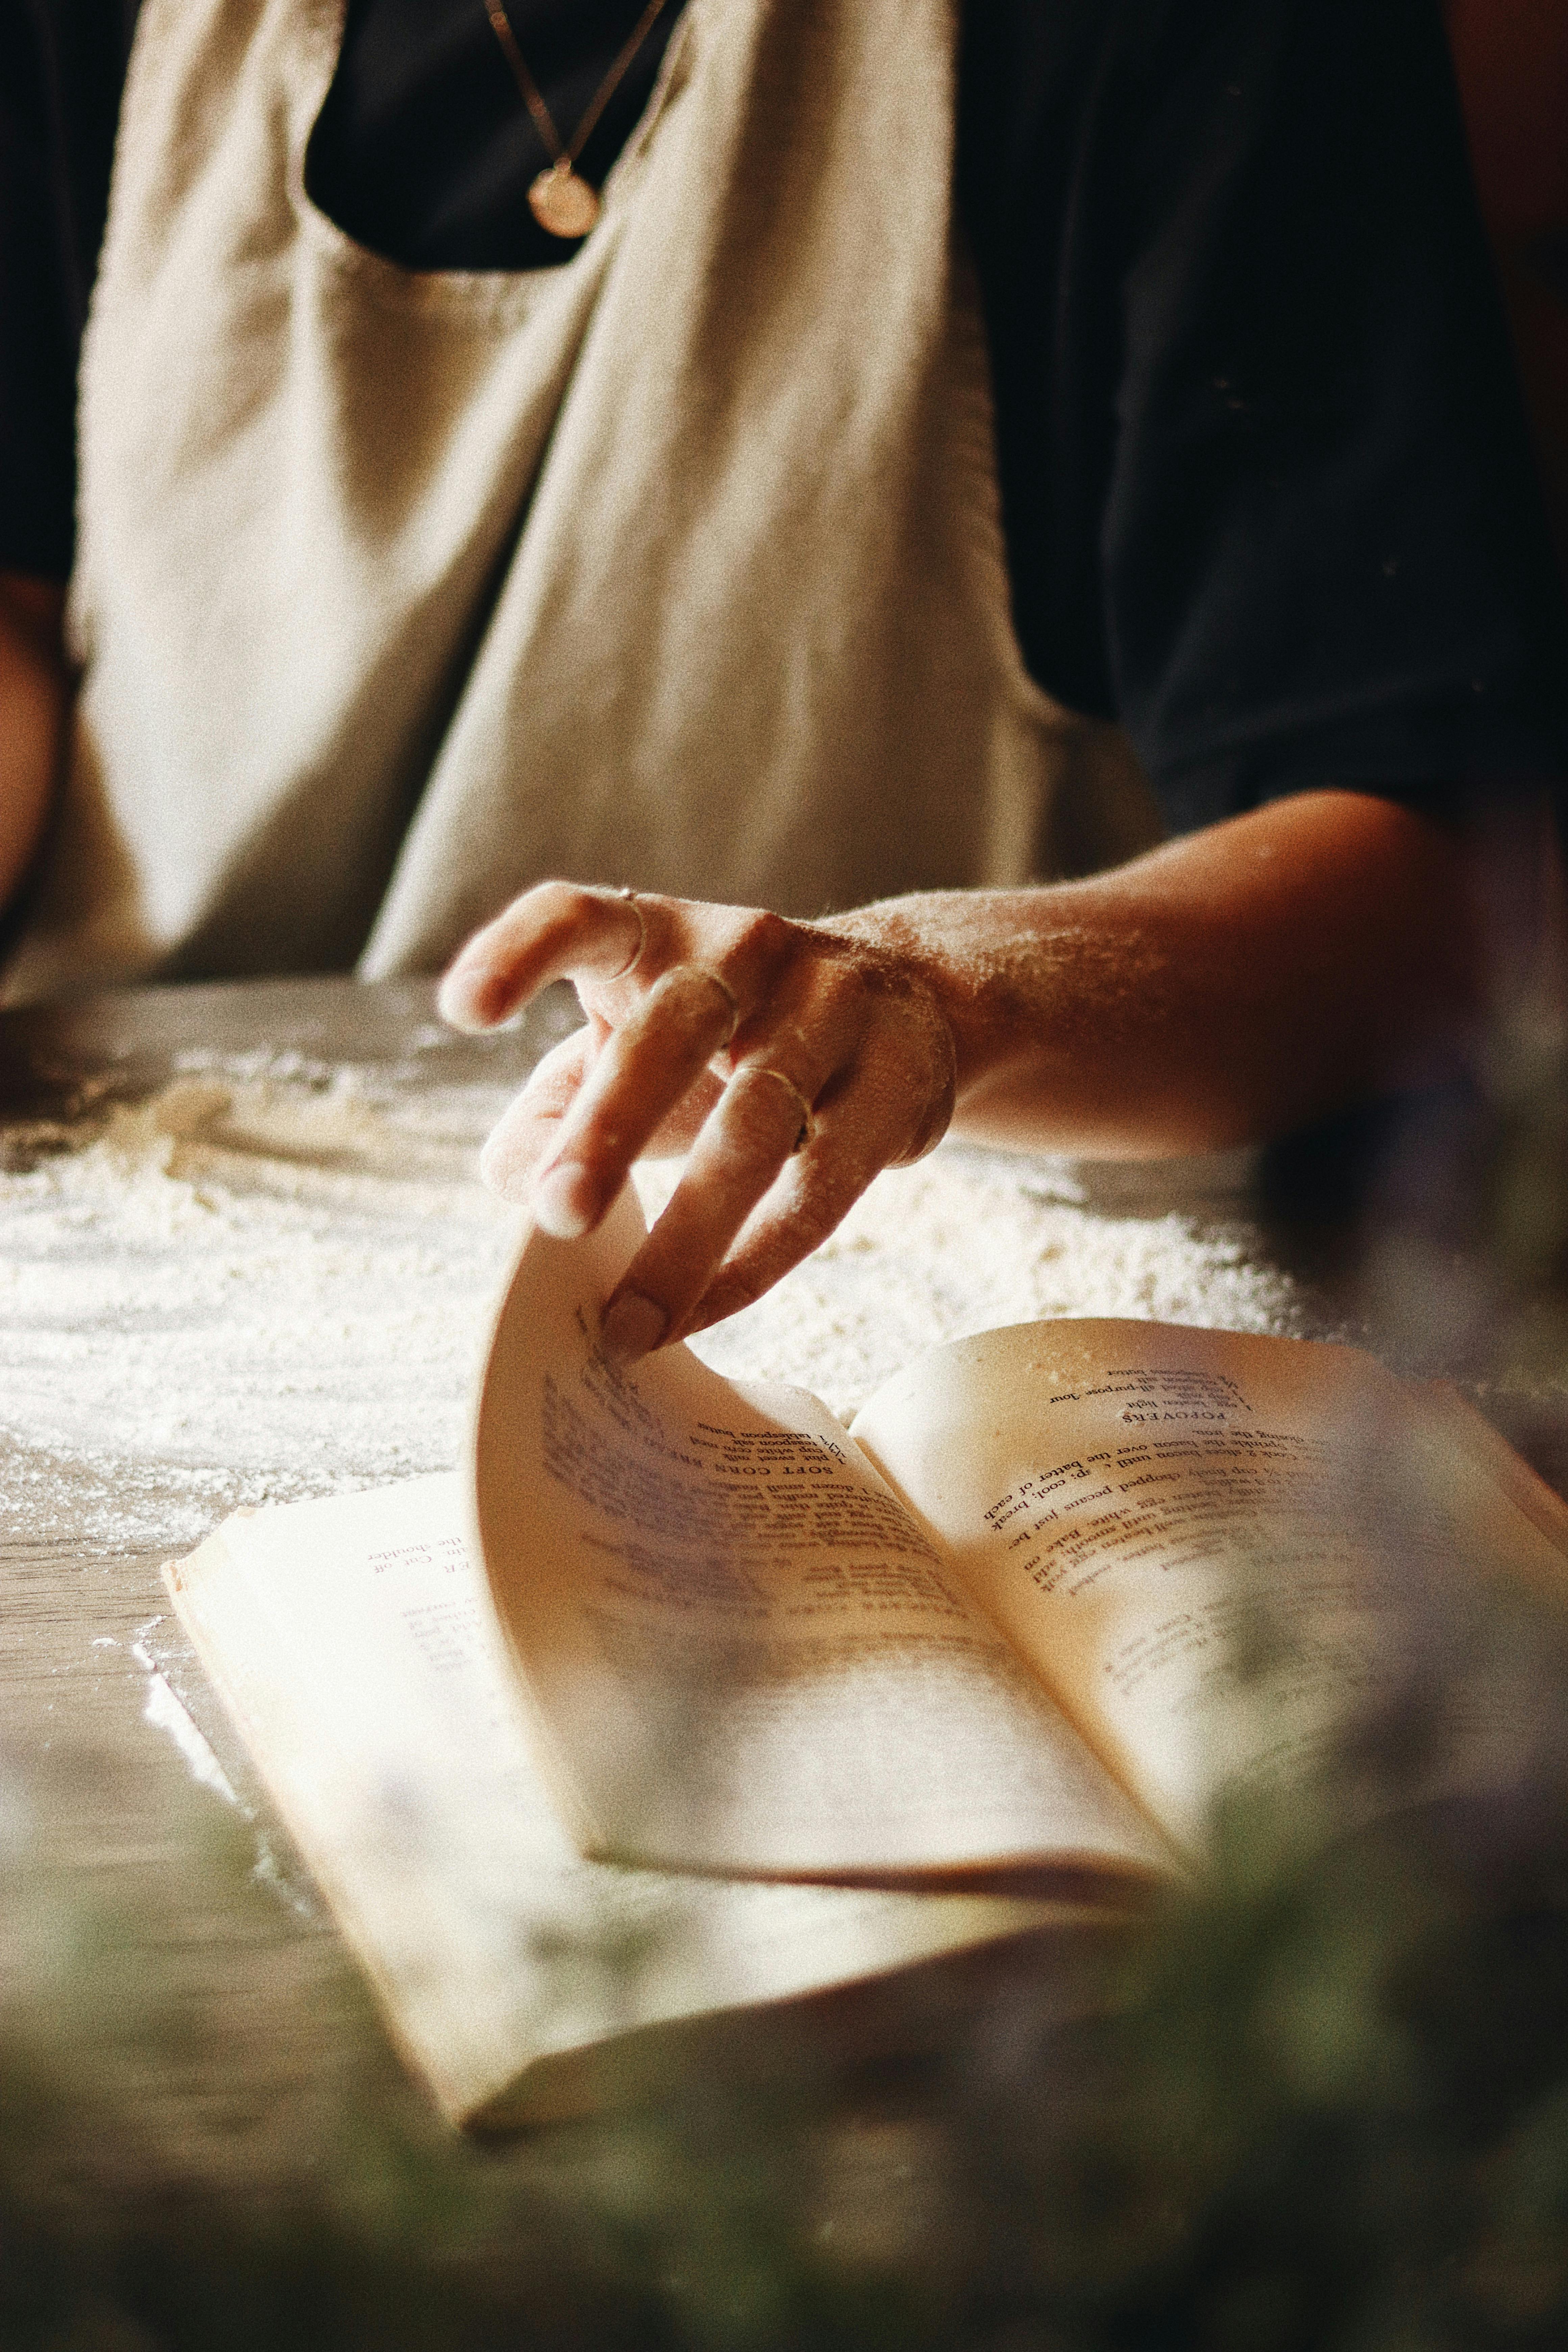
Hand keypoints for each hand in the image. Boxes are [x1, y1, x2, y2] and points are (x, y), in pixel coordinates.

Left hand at [438, 882, 957, 1357]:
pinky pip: (822, 1189)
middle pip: (672, 1032)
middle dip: (610, 1126)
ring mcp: (833, 1007)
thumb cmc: (730, 1041)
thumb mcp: (633, 1047)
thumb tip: (515, 1186)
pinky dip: (753, 1263)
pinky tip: (699, 1314)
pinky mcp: (896, 1080)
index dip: (520, 953)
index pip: (581, 917)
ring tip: (627, 1322)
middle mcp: (746, 950)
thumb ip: (556, 1106)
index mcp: (659, 933)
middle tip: (556, 1216)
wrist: (907, 1006)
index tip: (464, 1010)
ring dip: (687, 1233)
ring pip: (754, 1127)